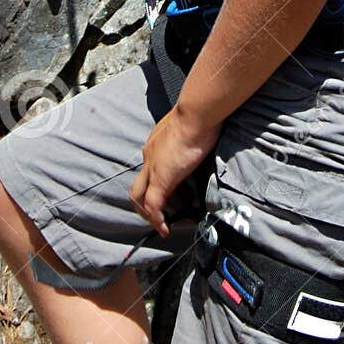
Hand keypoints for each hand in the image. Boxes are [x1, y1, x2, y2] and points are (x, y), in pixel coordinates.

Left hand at [129, 106, 221, 238]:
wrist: (196, 114)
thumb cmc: (200, 116)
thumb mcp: (192, 127)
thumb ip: (192, 137)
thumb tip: (206, 139)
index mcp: (156, 144)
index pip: (150, 168)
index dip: (156, 184)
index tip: (172, 194)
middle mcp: (150, 156)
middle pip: (137, 186)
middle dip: (144, 204)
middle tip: (159, 216)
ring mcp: (153, 168)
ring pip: (140, 197)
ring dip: (149, 214)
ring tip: (163, 224)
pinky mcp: (161, 179)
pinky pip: (154, 206)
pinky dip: (157, 220)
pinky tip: (165, 229)